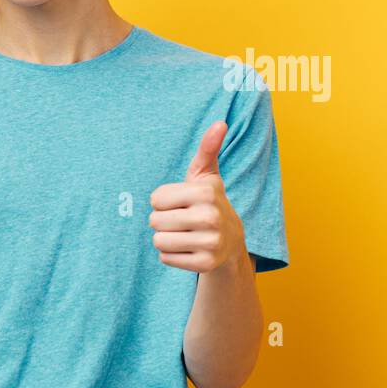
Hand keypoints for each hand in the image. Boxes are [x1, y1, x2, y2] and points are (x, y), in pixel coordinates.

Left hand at [149, 120, 246, 273]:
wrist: (231, 241)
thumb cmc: (209, 202)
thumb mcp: (207, 175)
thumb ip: (208, 148)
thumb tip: (220, 123)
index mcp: (206, 192)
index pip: (156, 199)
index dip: (163, 201)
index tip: (180, 202)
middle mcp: (210, 217)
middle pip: (155, 221)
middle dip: (162, 220)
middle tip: (182, 220)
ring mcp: (210, 243)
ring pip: (159, 241)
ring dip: (166, 238)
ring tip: (184, 234)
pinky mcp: (205, 264)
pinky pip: (165, 258)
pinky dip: (171, 255)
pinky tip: (188, 248)